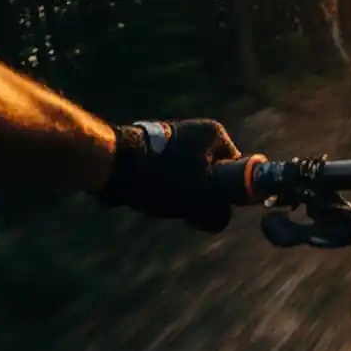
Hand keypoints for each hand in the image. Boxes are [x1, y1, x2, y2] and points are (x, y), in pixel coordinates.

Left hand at [97, 119, 240, 232]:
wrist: (114, 165)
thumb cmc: (164, 176)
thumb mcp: (201, 201)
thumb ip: (220, 214)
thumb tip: (220, 220)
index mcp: (214, 134)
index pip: (236, 168)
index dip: (227, 191)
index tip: (212, 202)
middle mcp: (196, 131)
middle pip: (211, 176)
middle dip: (199, 195)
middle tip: (186, 205)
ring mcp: (173, 139)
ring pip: (189, 180)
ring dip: (180, 196)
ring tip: (164, 200)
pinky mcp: (153, 151)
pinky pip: (168, 176)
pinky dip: (163, 189)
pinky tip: (152, 196)